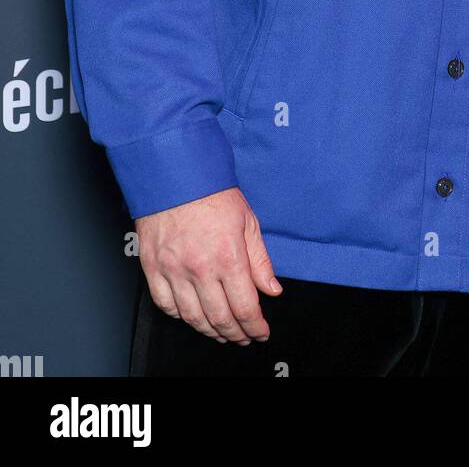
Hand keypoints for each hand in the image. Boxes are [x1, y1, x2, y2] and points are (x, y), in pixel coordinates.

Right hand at [135, 186, 282, 343]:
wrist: (174, 174)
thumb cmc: (212, 193)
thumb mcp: (248, 221)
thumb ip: (260, 260)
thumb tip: (272, 289)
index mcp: (228, 255)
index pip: (245, 307)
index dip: (255, 326)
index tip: (261, 332)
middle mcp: (199, 267)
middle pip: (220, 318)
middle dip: (236, 334)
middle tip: (244, 338)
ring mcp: (173, 270)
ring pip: (193, 317)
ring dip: (210, 331)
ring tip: (221, 333)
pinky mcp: (152, 267)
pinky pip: (165, 304)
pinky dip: (180, 316)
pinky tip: (192, 316)